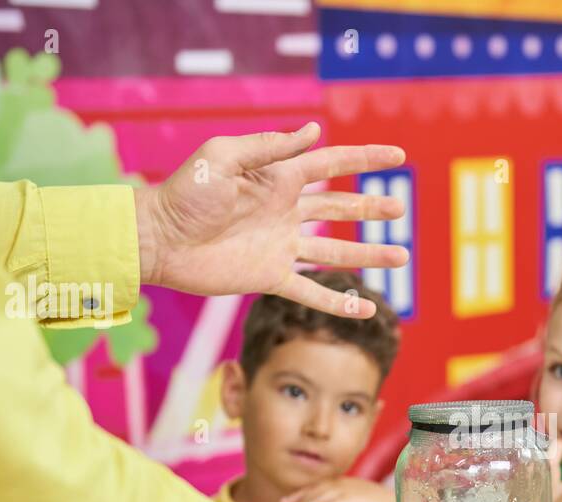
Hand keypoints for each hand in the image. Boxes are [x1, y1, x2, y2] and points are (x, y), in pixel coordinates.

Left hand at [135, 124, 407, 316]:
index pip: (332, 165)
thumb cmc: (185, 192)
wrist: (160, 239)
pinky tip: (364, 310)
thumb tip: (313, 131)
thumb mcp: (224, 156)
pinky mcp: (270, 277)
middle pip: (341, 209)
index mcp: (278, 179)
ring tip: (401, 254)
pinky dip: (339, 304)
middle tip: (400, 209)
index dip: (365, 159)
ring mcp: (281, 247)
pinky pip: (311, 292)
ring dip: (369, 254)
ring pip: (336, 253)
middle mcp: (286, 212)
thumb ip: (268, 147)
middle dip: (372, 208)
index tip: (397, 155)